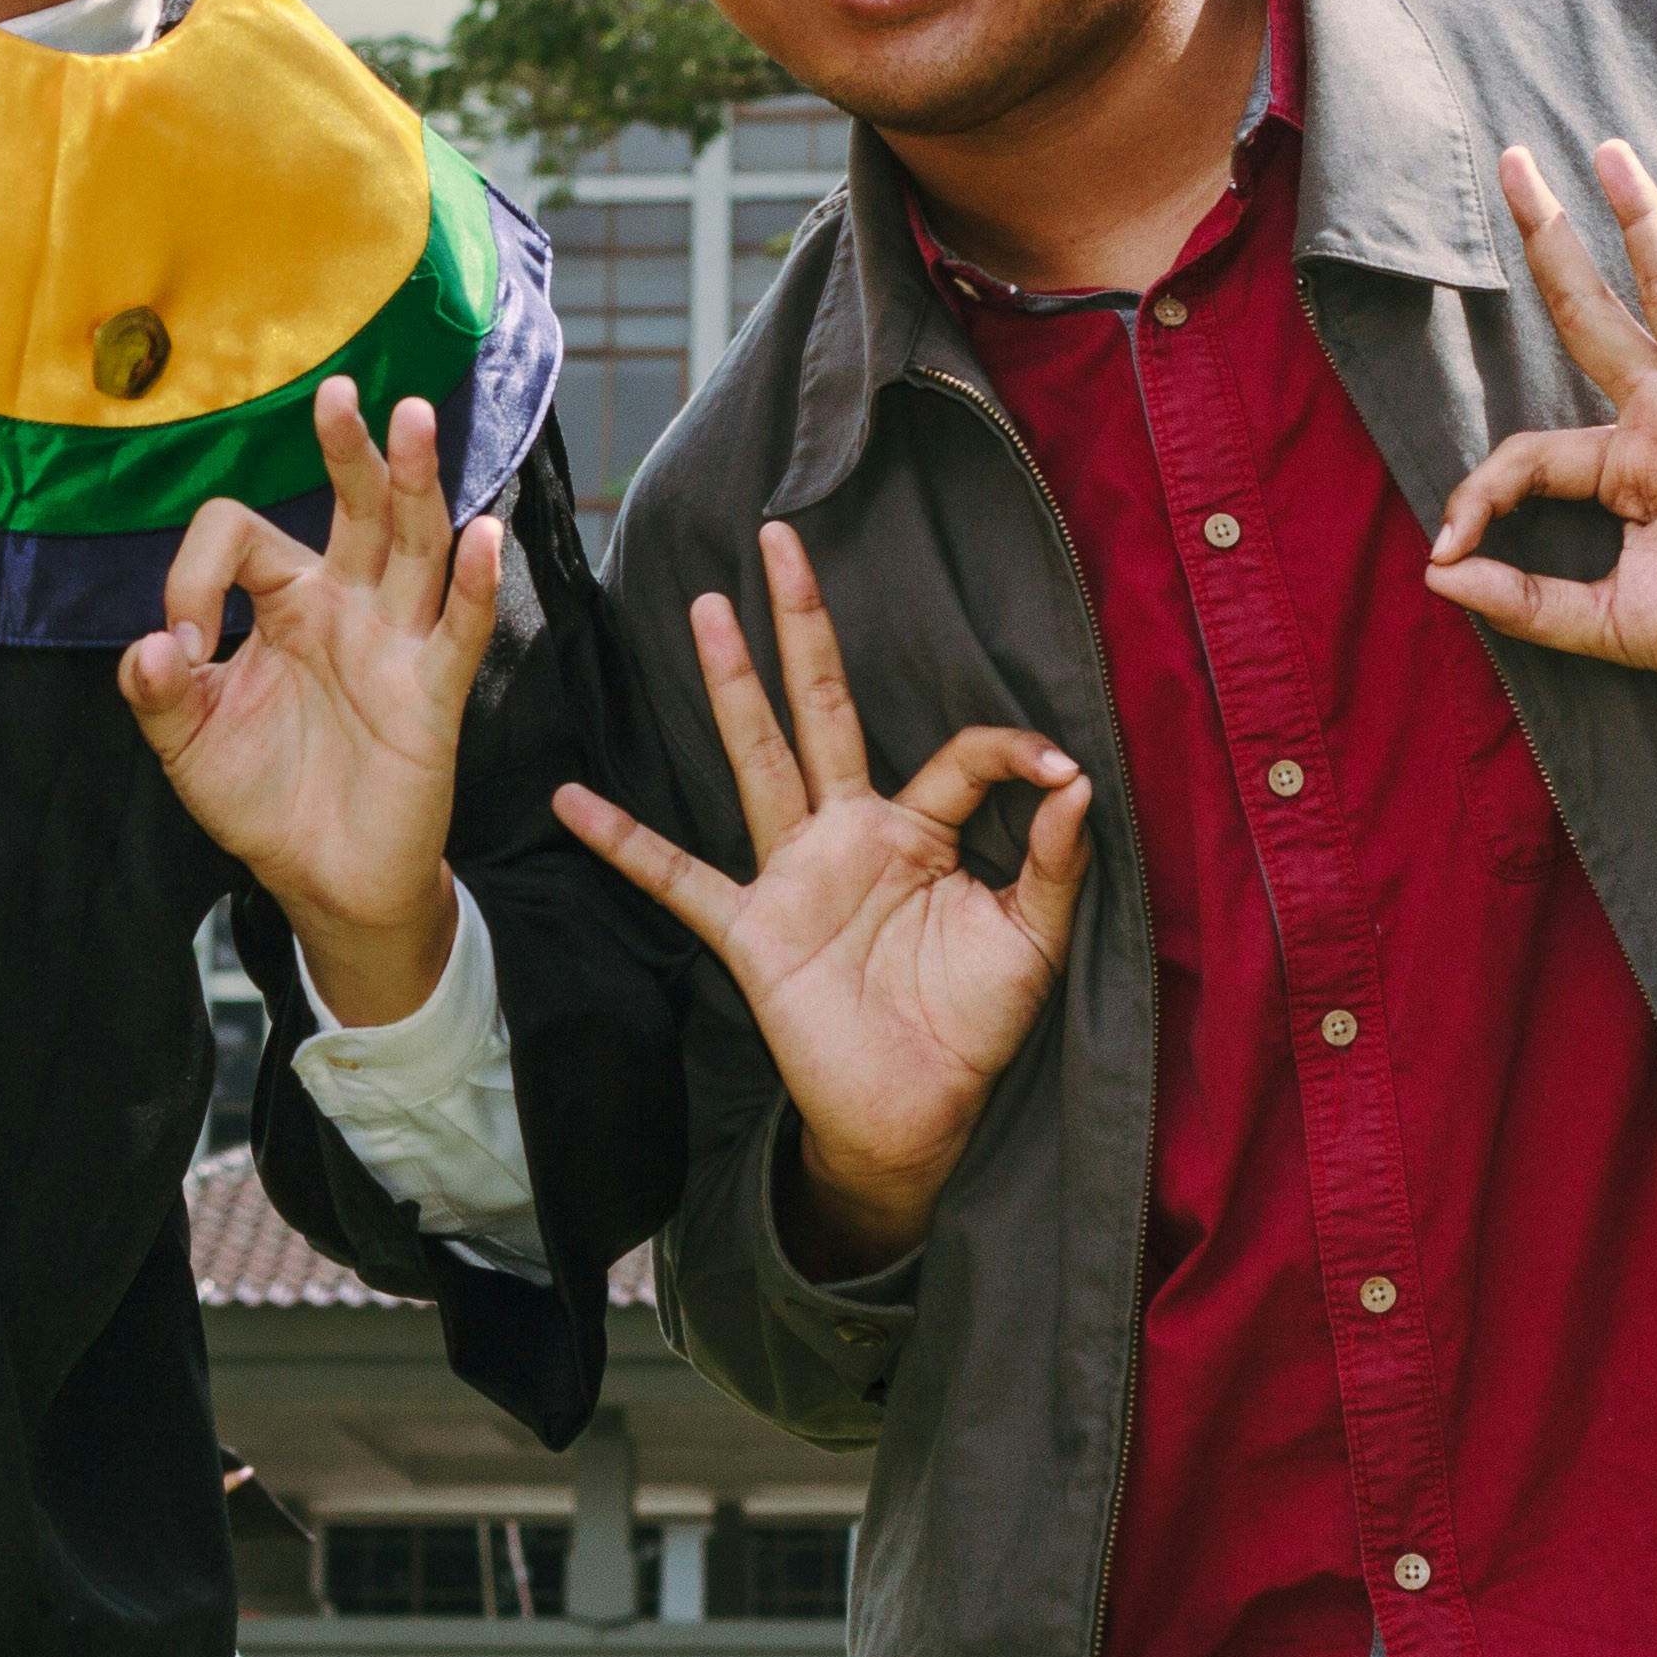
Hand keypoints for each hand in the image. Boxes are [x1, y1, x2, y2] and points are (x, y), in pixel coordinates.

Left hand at [122, 381, 499, 1031]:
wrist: (321, 879)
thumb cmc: (261, 797)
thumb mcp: (187, 746)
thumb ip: (159, 692)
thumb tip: (155, 644)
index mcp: (282, 603)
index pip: (242, 536)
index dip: (198, 571)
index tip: (183, 644)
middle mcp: (344, 605)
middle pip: (356, 506)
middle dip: (349, 450)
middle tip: (338, 394)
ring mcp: (394, 643)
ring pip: (413, 545)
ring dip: (415, 483)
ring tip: (415, 420)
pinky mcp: (431, 695)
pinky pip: (459, 629)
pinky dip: (474, 584)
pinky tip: (482, 533)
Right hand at [550, 524, 1091, 1277]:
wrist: (919, 1117)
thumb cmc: (973, 1026)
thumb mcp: (1035, 941)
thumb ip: (1059, 863)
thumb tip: (1080, 781)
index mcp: (920, 832)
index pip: (958, 758)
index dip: (1010, 751)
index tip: (1059, 763)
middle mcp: (848, 833)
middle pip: (824, 707)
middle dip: (803, 625)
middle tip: (779, 539)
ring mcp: (794, 875)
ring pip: (759, 760)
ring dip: (734, 686)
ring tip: (705, 610)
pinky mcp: (754, 929)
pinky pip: (679, 879)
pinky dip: (626, 843)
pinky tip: (576, 800)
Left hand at [1426, 141, 1656, 687]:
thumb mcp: (1613, 625)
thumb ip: (1528, 604)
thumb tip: (1436, 578)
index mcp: (1622, 465)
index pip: (1530, 451)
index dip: (1481, 492)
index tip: (1448, 547)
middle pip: (1589, 311)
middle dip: (1548, 240)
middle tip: (1511, 162)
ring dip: (1641, 219)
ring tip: (1607, 150)